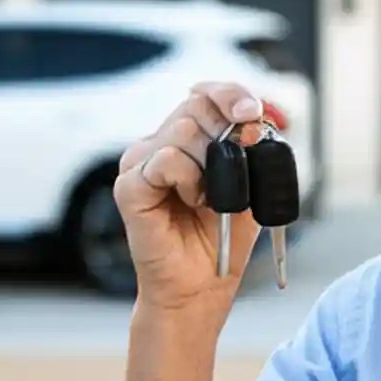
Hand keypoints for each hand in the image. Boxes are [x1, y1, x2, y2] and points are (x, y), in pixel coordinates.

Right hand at [114, 81, 265, 312]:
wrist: (203, 285)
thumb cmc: (223, 237)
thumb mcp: (250, 184)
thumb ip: (251, 148)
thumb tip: (251, 119)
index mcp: (185, 138)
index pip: (205, 94)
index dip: (230, 95)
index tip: (252, 112)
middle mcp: (157, 144)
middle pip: (195, 106)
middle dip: (226, 133)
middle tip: (236, 170)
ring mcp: (139, 163)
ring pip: (182, 130)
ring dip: (210, 166)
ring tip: (208, 199)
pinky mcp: (128, 186)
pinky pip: (166, 160)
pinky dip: (189, 180)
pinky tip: (192, 201)